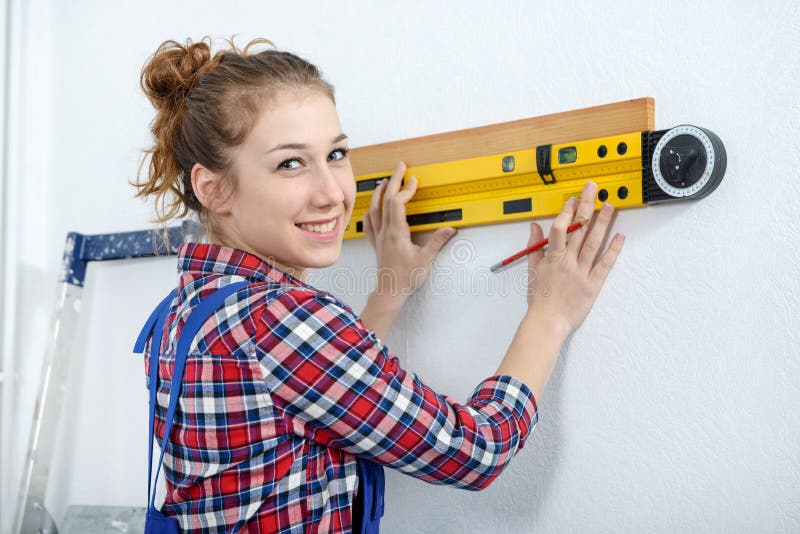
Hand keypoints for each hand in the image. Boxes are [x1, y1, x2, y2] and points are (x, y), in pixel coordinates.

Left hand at [363, 161, 456, 298]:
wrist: (390, 292)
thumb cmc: (406, 278)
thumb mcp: (425, 260)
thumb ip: (437, 242)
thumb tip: (450, 229)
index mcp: (396, 233)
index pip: (397, 204)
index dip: (405, 190)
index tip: (414, 181)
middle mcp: (385, 232)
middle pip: (385, 200)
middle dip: (393, 181)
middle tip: (400, 167)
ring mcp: (379, 237)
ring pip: (374, 209)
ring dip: (380, 192)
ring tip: (386, 181)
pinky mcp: (376, 243)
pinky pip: (369, 223)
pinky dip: (370, 211)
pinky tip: (372, 207)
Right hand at [524, 181, 624, 333]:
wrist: (548, 321)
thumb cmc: (539, 299)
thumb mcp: (532, 270)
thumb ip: (534, 247)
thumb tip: (535, 228)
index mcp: (552, 258)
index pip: (560, 228)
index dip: (567, 211)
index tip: (573, 200)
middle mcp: (568, 262)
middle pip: (579, 229)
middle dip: (586, 206)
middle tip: (593, 190)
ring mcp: (582, 272)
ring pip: (594, 242)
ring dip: (602, 222)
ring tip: (609, 206)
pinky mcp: (593, 284)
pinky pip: (605, 264)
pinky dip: (613, 249)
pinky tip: (619, 236)